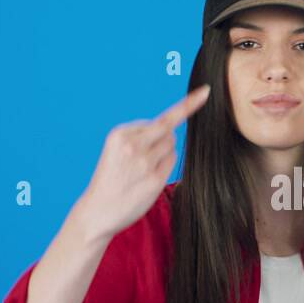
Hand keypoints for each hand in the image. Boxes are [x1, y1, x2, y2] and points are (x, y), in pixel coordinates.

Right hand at [77, 84, 210, 242]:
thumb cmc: (110, 178)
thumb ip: (141, 137)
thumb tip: (170, 131)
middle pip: (169, 129)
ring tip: (142, 167)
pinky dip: (165, 165)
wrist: (97, 210)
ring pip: (171, 145)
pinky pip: (171, 161)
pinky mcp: (154, 179)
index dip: (188, 105)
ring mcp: (145, 162)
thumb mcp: (117, 149)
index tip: (206, 92)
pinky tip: (147, 176)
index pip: (161, 118)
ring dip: (163, 152)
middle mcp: (133, 145)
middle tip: (152, 149)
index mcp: (121, 134)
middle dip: (167, 134)